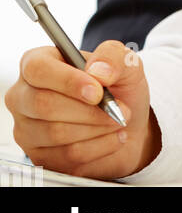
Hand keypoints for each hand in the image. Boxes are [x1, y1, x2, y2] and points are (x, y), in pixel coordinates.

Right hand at [4, 40, 161, 179]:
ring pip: (56, 133)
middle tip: (118, 109)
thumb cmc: (117, 86)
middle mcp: (24, 95)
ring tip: (118, 120)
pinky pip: (66, 156)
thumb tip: (98, 71)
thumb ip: (113, 56)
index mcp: (37, 62)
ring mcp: (28, 129)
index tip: (97, 91)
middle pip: (44, 104)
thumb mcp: (124, 62)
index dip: (68, 81)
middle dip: (88, 110)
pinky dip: (98, 147)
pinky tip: (113, 136)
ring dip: (96, 128)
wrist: (127, 122)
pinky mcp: (39, 157)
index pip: (38, 69)